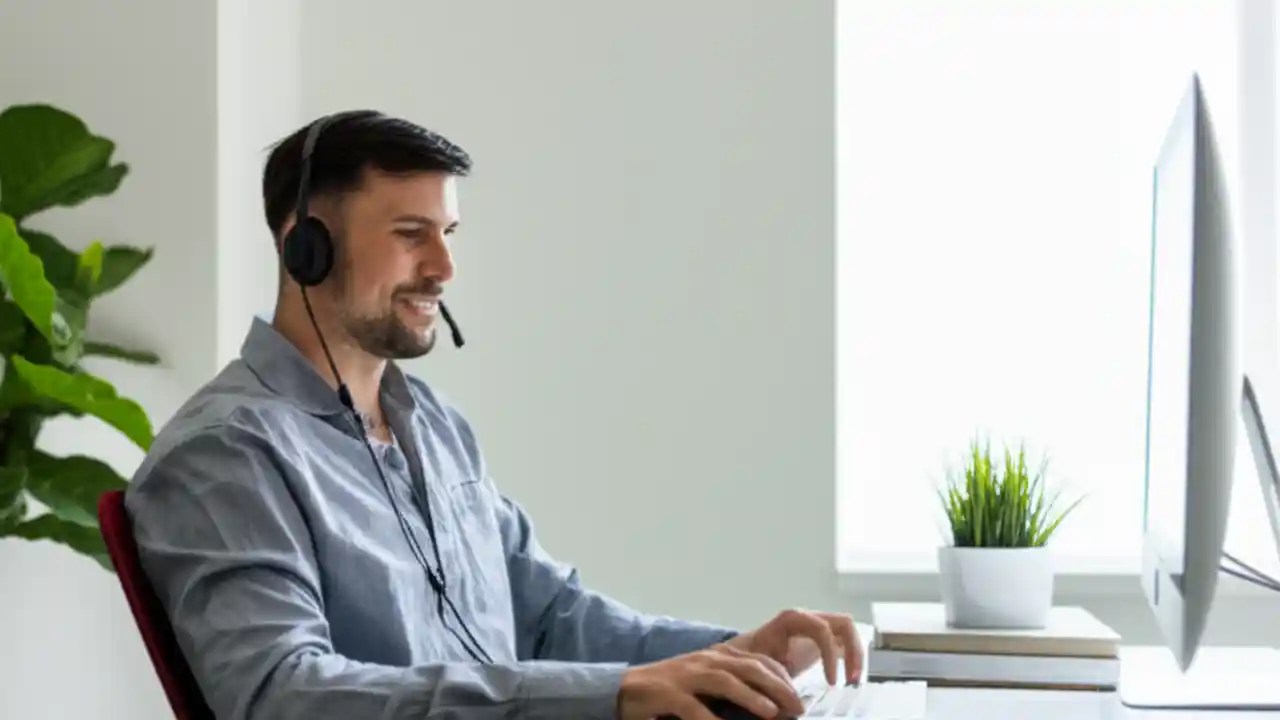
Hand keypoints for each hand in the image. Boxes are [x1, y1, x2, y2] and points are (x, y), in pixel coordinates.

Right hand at [617, 643, 804, 719]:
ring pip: (724, 681)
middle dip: (776, 686)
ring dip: (750, 697)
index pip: (758, 660)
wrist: (627, 688)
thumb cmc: (674, 689)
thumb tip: (772, 701)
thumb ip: (734, 684)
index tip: (799, 697)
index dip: (782, 677)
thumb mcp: (707, 681)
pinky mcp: (667, 694)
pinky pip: (692, 708)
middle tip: (796, 707)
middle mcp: (704, 661)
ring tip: (772, 713)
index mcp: (718, 656)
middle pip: (748, 667)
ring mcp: (685, 676)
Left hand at [725, 608, 861, 685]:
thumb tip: (790, 697)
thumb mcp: (761, 664)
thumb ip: (776, 674)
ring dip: (856, 653)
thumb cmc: (751, 656)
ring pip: (848, 630)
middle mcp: (808, 616)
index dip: (830, 655)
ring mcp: (816, 623)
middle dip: (853, 651)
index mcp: (792, 619)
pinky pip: (844, 639)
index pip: (822, 629)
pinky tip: (849, 677)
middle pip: (843, 623)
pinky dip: (851, 656)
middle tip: (851, 680)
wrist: (745, 651)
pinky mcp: (821, 635)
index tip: (831, 683)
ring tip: (853, 680)